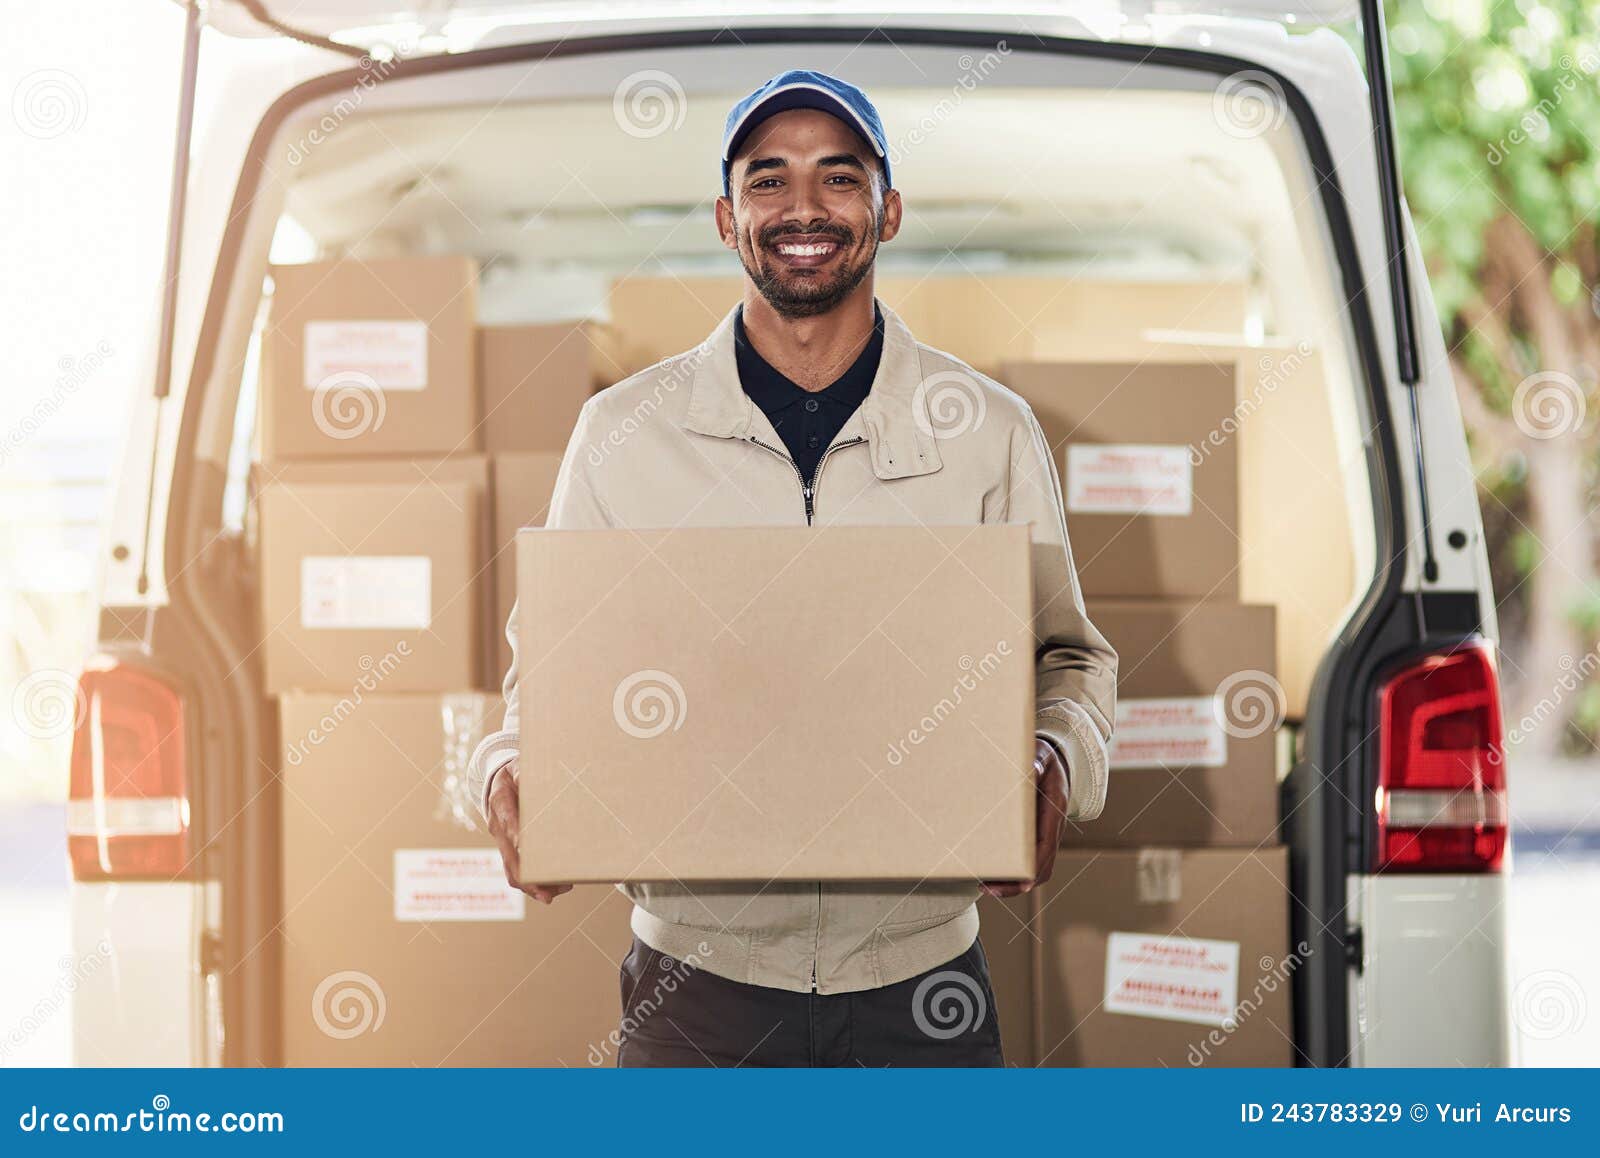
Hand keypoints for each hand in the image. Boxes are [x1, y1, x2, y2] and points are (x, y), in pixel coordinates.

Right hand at [486, 761, 572, 904]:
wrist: (496, 780)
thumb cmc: (514, 773)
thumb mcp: (519, 767)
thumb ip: (526, 774)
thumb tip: (537, 780)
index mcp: (500, 803)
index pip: (508, 823)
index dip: (518, 838)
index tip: (529, 850)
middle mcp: (498, 827)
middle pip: (509, 858)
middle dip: (527, 878)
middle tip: (547, 894)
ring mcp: (502, 840)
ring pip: (512, 870)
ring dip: (532, 886)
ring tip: (557, 892)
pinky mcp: (509, 849)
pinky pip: (517, 870)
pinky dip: (533, 882)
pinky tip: (554, 887)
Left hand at [981, 738, 1066, 898]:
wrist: (1054, 761)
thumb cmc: (1044, 758)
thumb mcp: (1041, 755)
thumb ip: (1036, 762)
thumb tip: (1031, 769)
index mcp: (1054, 812)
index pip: (1047, 847)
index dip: (1034, 867)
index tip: (1020, 881)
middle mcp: (1051, 829)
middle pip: (1040, 868)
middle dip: (1016, 883)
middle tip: (987, 888)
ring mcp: (1044, 835)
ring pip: (1034, 869)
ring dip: (1012, 883)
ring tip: (984, 886)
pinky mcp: (1034, 836)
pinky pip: (1026, 860)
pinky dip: (1011, 871)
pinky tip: (989, 872)